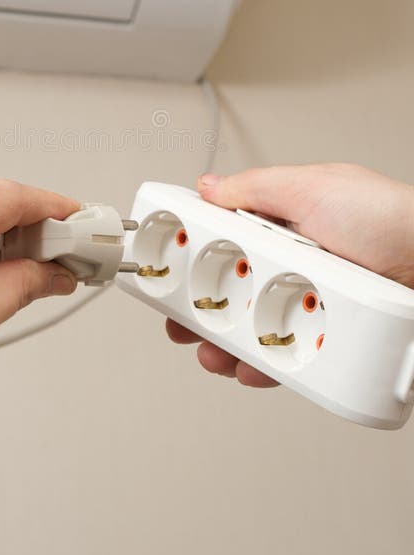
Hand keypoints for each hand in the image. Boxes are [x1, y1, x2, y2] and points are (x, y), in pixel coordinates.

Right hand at [166, 163, 413, 387]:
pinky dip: (267, 367)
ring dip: (226, 345)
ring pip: (254, 328)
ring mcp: (311, 303)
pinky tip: (254, 368)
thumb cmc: (394, 218)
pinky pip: (288, 358)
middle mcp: (295, 264)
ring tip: (212, 351)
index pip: (223, 241)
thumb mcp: (314, 186)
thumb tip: (208, 186)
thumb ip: (255, 187)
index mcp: (284, 225)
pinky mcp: (328, 340)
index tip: (164, 273)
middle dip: (200, 309)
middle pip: (232, 290)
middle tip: (180, 321)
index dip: (191, 258)